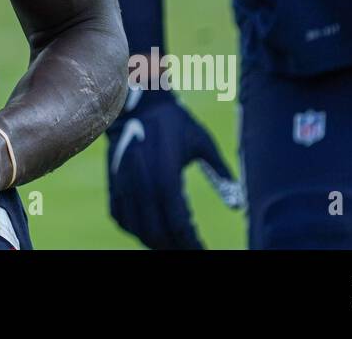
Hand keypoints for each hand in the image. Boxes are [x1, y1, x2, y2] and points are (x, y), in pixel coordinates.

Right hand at [105, 88, 242, 248]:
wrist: (136, 103)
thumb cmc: (175, 122)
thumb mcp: (203, 142)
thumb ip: (222, 173)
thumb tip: (238, 205)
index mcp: (166, 175)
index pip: (179, 224)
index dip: (192, 242)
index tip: (204, 249)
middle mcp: (142, 183)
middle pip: (157, 233)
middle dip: (175, 247)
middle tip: (190, 249)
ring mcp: (124, 184)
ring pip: (137, 229)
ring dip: (155, 242)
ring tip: (172, 244)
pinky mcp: (113, 182)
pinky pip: (120, 217)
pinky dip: (134, 230)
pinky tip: (149, 231)